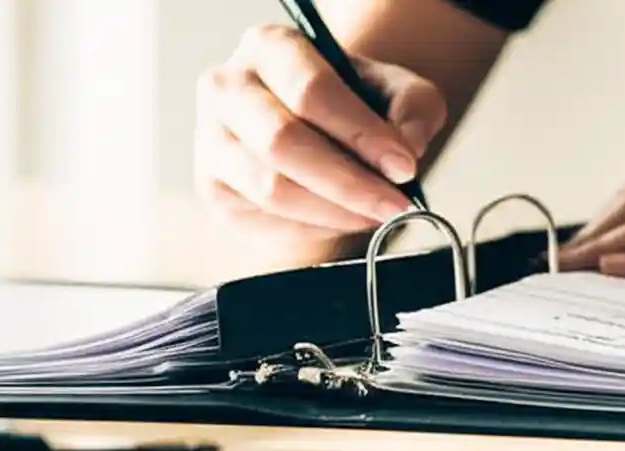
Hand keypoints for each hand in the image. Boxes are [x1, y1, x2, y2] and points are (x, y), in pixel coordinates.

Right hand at [194, 24, 447, 263]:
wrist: (311, 128)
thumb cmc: (349, 103)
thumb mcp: (394, 89)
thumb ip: (412, 108)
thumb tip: (407, 150)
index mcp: (269, 47)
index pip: (311, 90)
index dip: (361, 133)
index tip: (403, 166)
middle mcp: (226, 88)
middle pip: (282, 143)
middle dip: (348, 182)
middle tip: (394, 204)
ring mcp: (211, 143)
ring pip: (271, 189)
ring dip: (334, 212)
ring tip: (375, 214)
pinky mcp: (214, 192)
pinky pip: (265, 222)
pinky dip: (314, 229)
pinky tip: (343, 219)